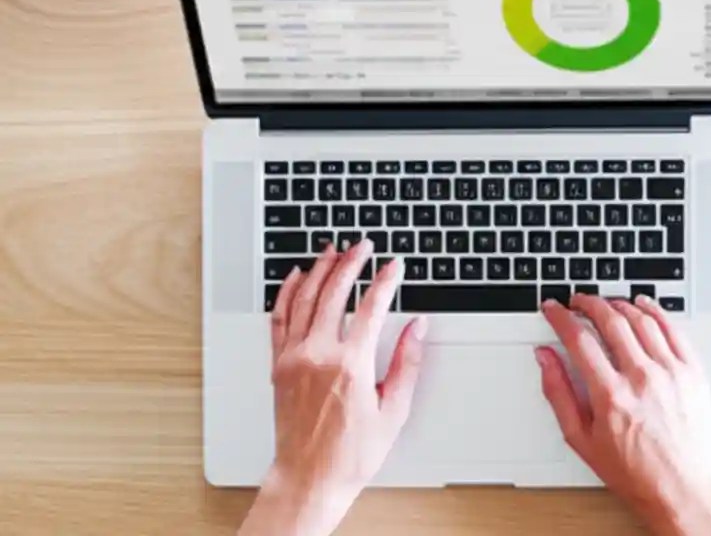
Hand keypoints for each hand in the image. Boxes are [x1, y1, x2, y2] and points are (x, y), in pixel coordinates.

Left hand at [240, 242, 425, 535]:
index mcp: (351, 365)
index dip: (385, 281)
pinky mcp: (279, 365)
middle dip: (351, 263)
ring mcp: (294, 358)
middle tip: (362, 247)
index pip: (371, 307)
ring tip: (331, 251)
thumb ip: (407, 363)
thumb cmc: (350, 452)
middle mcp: (319, 355)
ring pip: (305, 299)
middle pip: (334, 293)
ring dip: (320, 269)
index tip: (393, 266)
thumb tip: (417, 328)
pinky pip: (279, 319)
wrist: (309, 476)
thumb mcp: (393, 410)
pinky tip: (296, 278)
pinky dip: (287, 293)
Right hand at [536, 295, 710, 535]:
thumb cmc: (636, 472)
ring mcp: (671, 373)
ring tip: (607, 303)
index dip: (561, 317)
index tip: (554, 309)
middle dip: (589, 303)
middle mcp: (642, 378)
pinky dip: (656, 311)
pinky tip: (644, 305)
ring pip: (642, 319)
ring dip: (619, 304)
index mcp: (611, 395)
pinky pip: (673, 329)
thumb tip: (546, 359)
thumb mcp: (582, 440)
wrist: (683, 488)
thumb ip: (559, 393)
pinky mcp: (693, 372)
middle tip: (578, 300)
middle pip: (611, 321)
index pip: (579, 339)